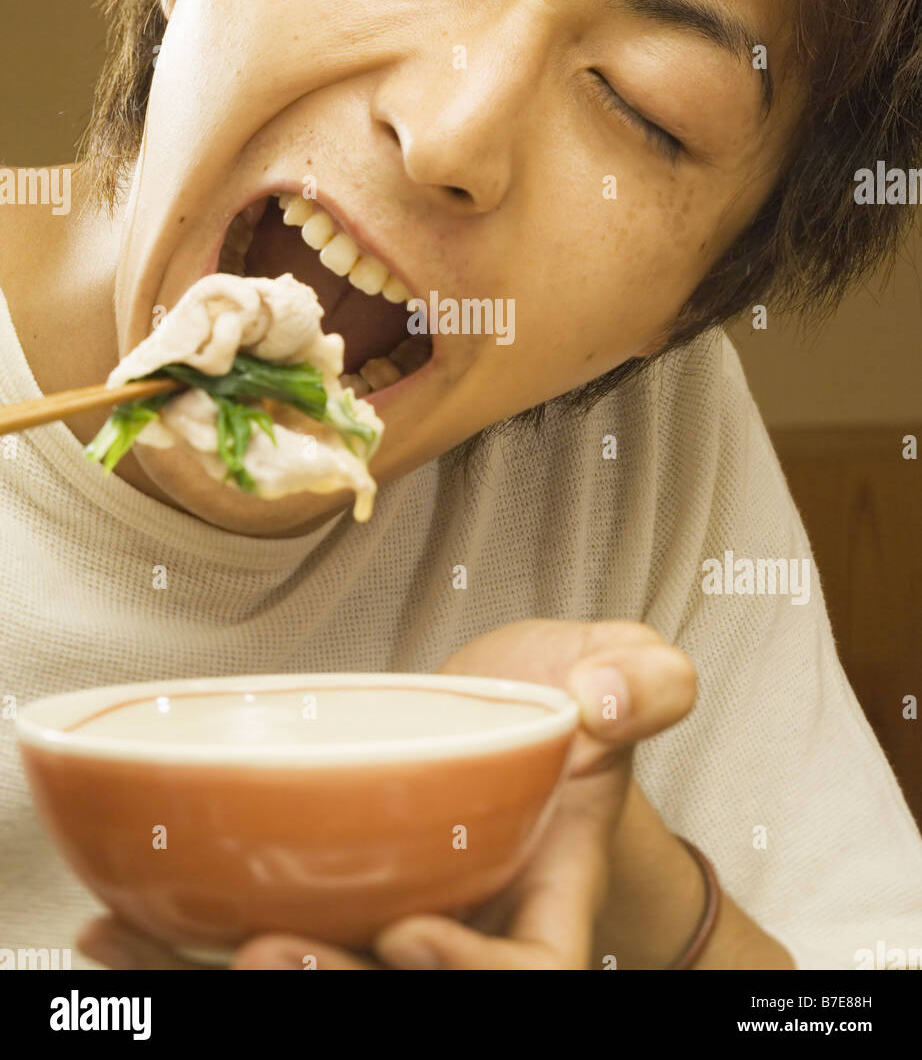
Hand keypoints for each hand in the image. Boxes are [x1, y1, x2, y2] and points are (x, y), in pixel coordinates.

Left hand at [78, 620, 695, 969]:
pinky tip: (112, 922)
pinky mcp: (332, 894)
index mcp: (548, 898)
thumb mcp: (628, 672)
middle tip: (263, 950)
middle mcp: (467, 927)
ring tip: (144, 947)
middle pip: (404, 996)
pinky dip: (181, 945)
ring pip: (323, 978)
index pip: (528, 974)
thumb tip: (602, 703)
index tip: (414, 931)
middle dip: (337, 987)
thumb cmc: (581, 698)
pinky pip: (262, 935)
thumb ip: (642, 682)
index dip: (475, 977)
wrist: (529, 705)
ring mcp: (393, 914)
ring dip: (230, 979)